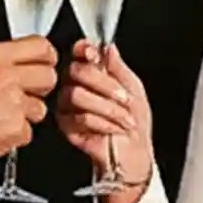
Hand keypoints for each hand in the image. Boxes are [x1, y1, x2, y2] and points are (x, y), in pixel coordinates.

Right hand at [0, 36, 57, 175]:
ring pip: (41, 108)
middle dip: (40, 87)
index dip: (46, 57)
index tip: (45, 63)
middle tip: (26, 94)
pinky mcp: (16, 129)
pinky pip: (28, 131)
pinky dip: (15, 135)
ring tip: (1, 116)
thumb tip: (14, 61)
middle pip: (49, 76)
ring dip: (26, 115)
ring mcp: (14, 104)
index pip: (41, 46)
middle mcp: (7, 77)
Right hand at [55, 40, 152, 202]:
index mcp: (94, 74)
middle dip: (104, 83)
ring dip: (107, 107)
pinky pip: (79, 117)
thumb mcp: (134, 89)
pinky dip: (101, 123)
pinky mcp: (67, 126)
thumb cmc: (135, 125)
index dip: (83, 50)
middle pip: (75, 70)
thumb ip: (119, 67)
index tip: (93, 53)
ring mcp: (69, 106)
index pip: (79, 53)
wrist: (133, 155)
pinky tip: (112, 129)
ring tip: (123, 118)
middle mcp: (78, 86)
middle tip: (123, 97)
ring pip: (76, 94)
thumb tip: (109, 47)